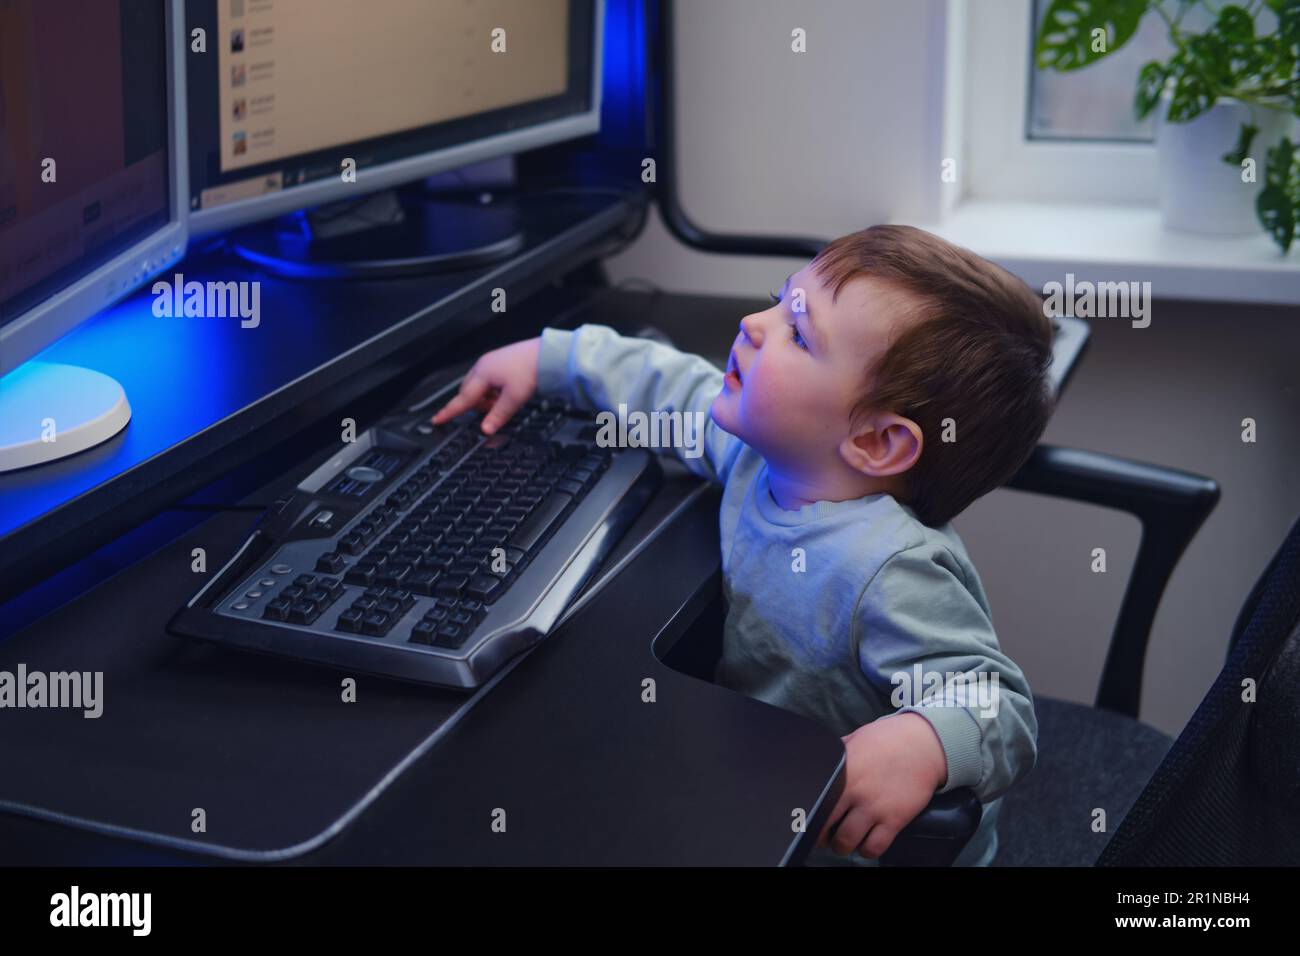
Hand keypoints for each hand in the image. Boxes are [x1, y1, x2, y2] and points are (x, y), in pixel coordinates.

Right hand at [431, 337, 541, 433]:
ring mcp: (490, 362)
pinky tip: (506, 392)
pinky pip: (487, 380)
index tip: (437, 419)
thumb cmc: (531, 370)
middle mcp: (483, 366)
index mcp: (482, 374)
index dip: (449, 411)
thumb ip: (497, 415)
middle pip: (468, 392)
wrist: (547, 355)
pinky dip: (492, 390)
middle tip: (490, 412)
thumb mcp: (514, 399)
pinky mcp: (499, 361)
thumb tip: (485, 429)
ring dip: (485, 398)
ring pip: (478, 386)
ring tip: (502, 402)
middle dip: (475, 405)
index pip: (462, 398)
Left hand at [815, 712, 948, 859]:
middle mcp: (855, 791)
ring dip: (841, 846)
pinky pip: (874, 847)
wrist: (923, 744)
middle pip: (825, 825)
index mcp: (841, 771)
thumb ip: (837, 752)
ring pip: (846, 842)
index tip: (809, 818)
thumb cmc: (888, 739)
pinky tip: (866, 844)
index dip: (809, 813)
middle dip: (821, 835)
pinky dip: (867, 851)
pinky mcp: (894, 820)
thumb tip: (821, 758)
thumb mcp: (856, 739)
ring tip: (843, 842)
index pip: (815, 800)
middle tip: (823, 836)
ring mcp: (874, 807)